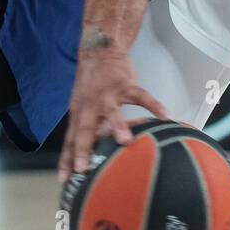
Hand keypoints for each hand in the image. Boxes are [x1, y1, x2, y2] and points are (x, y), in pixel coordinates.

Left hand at [58, 45, 169, 181]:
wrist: (98, 50)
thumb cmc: (90, 84)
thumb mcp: (82, 106)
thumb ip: (88, 130)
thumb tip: (91, 156)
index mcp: (79, 112)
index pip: (71, 139)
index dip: (67, 159)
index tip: (65, 180)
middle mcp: (90, 104)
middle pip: (85, 127)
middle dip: (84, 148)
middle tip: (83, 168)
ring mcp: (108, 93)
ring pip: (113, 110)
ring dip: (118, 125)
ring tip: (125, 142)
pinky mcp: (126, 83)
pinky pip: (141, 95)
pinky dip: (153, 105)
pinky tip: (165, 116)